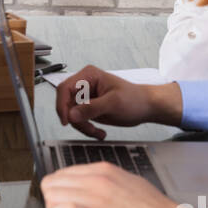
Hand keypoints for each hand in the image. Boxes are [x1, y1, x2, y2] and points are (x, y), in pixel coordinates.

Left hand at [40, 162, 207, 207]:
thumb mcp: (129, 188)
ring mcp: (94, 196)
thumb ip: (105, 188)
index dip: (61, 195)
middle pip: (51, 184)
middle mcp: (97, 179)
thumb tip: (87, 197)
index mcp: (104, 171)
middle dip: (54, 204)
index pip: (61, 175)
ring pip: (51, 196)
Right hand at [53, 65, 181, 138]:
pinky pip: (79, 120)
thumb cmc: (135, 99)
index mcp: (88, 75)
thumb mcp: (113, 103)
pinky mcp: (88, 108)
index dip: (61, 105)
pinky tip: (99, 132)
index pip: (65, 88)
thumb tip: (71, 115)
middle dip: (76, 119)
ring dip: (83, 126)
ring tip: (98, 132)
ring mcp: (85, 97)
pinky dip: (86, 128)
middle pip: (66, 103)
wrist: (146, 107)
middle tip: (89, 129)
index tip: (67, 120)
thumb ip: (91, 108)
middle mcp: (84, 84)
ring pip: (71, 114)